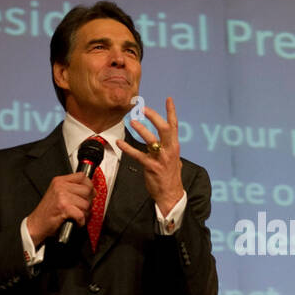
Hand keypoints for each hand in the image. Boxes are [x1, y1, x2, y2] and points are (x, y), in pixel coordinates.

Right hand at [26, 173, 93, 243]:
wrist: (36, 224)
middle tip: (81, 208)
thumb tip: (92, 190)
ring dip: (84, 213)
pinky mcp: (64, 208)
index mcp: (59, 181)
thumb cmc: (48, 212)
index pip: (82, 177)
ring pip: (86, 204)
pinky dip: (80, 222)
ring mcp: (62, 197)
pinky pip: (81, 214)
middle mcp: (60, 187)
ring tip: (76, 216)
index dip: (89, 186)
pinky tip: (75, 222)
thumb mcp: (58, 194)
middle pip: (87, 190)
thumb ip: (72, 189)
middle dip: (88, 202)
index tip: (89, 193)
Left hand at [118, 96, 184, 214]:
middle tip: (144, 109)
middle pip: (164, 129)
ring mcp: (161, 159)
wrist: (170, 195)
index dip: (171, 112)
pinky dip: (127, 148)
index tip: (168, 99)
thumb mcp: (174, 160)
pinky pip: (138, 155)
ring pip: (151, 140)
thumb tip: (168, 142)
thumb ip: (170, 149)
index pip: (174, 126)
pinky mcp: (151, 167)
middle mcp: (169, 150)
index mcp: (174, 147)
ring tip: (132, 122)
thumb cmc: (170, 178)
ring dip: (141, 130)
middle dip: (154, 117)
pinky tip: (119, 142)